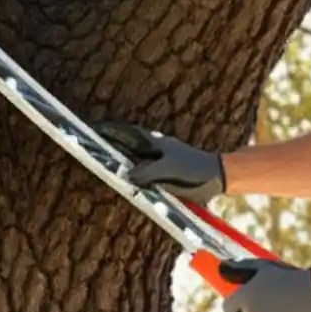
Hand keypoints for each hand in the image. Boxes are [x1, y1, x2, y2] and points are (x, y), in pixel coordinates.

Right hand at [93, 120, 225, 204]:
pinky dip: (134, 176)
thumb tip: (126, 174)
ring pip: (136, 160)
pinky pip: (145, 175)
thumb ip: (148, 171)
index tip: (93, 129)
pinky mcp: (165, 176)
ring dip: (122, 161)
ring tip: (104, 164)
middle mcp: (156, 151)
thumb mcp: (169, 169)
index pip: (128, 134)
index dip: (110, 131)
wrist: (217, 177)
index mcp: (156, 143)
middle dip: (112, 145)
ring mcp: (160, 162)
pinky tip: (127, 182)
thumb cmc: (195, 168)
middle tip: (92, 146)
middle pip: (129, 146)